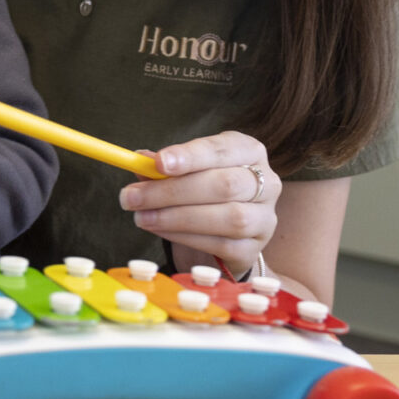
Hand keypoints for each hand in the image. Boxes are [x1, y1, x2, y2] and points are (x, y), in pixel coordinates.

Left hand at [118, 131, 280, 280]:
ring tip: (142, 217)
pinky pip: (222, 245)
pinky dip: (186, 238)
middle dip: (173, 191)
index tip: (158, 163)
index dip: (190, 156)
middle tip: (133, 197)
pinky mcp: (253, 248)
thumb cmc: (206, 190)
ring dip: (177, 218)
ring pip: (227, 218)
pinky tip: (161, 230)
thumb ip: (165, 165)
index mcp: (249, 151)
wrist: (228, 231)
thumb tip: (139, 160)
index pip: (221, 150)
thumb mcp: (189, 169)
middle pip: (224, 185)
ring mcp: (264, 218)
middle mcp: (266, 182)